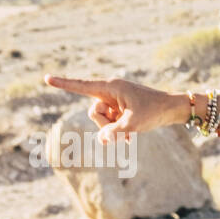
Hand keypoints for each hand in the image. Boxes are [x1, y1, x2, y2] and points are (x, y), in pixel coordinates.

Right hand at [44, 74, 181, 141]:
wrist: (173, 109)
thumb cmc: (155, 112)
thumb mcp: (133, 125)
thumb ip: (113, 133)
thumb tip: (101, 139)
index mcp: (111, 87)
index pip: (82, 86)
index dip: (63, 84)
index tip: (46, 78)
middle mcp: (110, 92)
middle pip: (93, 112)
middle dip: (105, 124)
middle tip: (124, 128)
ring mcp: (115, 101)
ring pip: (102, 120)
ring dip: (114, 130)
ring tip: (132, 132)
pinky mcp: (120, 108)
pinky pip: (110, 123)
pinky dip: (118, 132)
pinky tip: (131, 139)